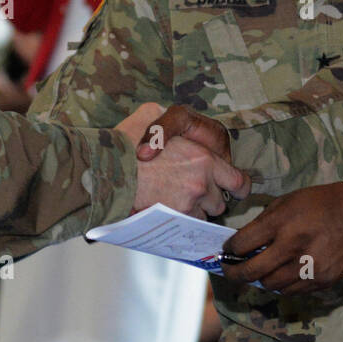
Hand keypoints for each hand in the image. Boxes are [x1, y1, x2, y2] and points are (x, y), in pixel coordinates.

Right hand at [116, 102, 248, 218]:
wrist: (104, 168)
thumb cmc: (124, 142)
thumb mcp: (150, 114)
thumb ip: (168, 120)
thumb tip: (169, 122)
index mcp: (204, 158)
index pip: (238, 182)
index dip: (236, 187)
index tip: (231, 189)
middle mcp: (201, 183)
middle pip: (218, 203)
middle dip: (207, 199)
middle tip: (188, 190)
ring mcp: (187, 204)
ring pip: (201, 217)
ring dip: (192, 212)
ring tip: (172, 200)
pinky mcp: (170, 220)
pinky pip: (184, 227)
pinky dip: (177, 222)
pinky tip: (164, 211)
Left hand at [218, 181, 342, 292]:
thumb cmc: (320, 203)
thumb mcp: (288, 201)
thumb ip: (265, 221)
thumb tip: (245, 239)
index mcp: (281, 224)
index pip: (243, 244)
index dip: (230, 250)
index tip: (228, 251)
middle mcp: (292, 248)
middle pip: (253, 271)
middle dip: (235, 273)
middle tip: (229, 272)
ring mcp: (307, 268)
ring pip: (272, 285)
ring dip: (263, 278)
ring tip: (261, 271)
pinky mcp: (322, 281)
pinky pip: (293, 291)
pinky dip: (283, 285)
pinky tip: (283, 275)